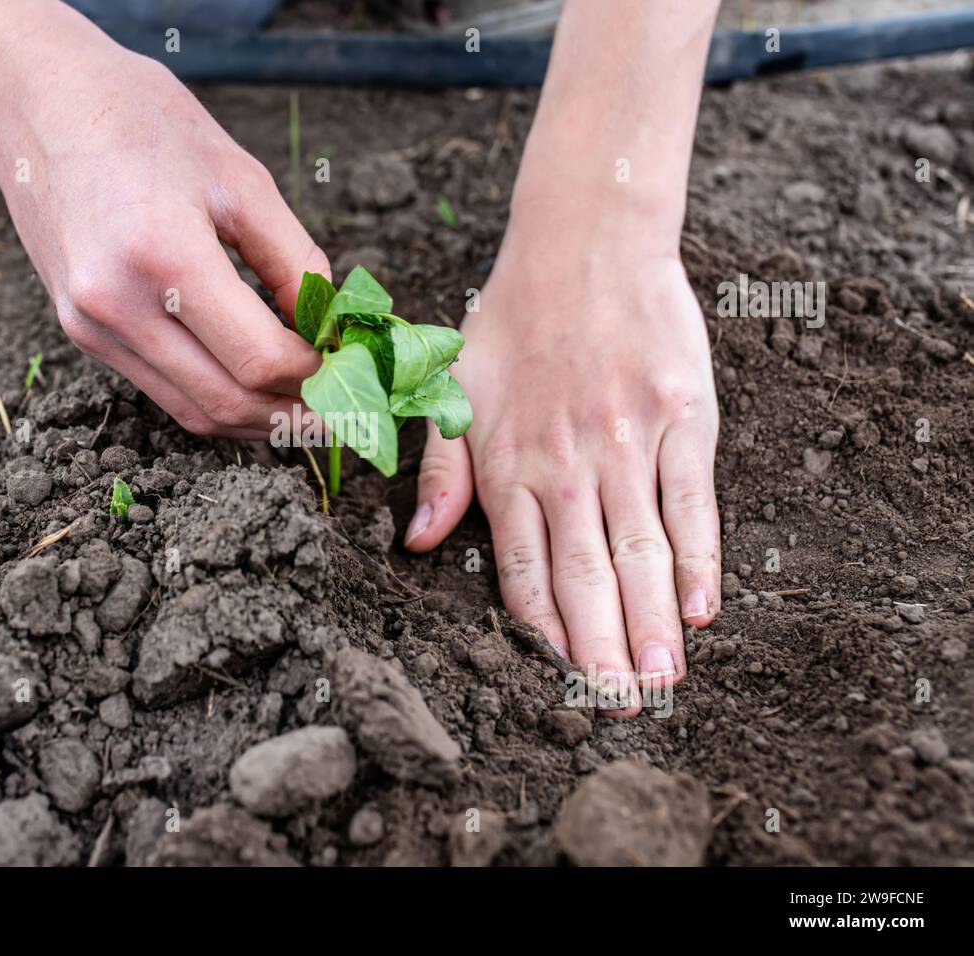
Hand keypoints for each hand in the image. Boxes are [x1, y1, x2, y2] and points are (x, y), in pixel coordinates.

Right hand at [0, 31, 326, 437]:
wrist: (38, 103)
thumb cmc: (143, 122)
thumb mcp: (241, 179)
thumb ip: (294, 261)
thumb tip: (330, 330)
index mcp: (164, 257)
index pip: (258, 358)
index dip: (315, 375)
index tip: (349, 364)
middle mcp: (117, 305)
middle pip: (227, 401)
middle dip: (293, 414)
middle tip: (341, 410)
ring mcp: (91, 326)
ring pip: (193, 412)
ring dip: (256, 421)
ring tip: (304, 408)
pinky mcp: (80, 331)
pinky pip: (162, 389)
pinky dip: (214, 400)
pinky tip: (252, 385)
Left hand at [405, 213, 720, 715]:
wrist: (584, 244)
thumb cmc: (511, 321)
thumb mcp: (451, 391)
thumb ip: (440, 471)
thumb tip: (415, 542)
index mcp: (508, 467)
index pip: (525, 573)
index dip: (544, 636)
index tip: (560, 686)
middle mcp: (567, 465)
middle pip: (587, 578)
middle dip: (601, 653)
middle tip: (619, 710)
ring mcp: (629, 443)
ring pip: (640, 553)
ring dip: (651, 623)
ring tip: (661, 681)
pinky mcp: (684, 418)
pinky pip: (693, 502)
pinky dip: (700, 559)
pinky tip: (703, 608)